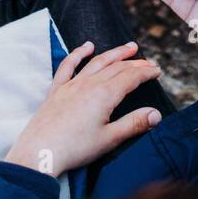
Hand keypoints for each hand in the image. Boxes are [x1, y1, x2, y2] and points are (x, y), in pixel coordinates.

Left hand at [4, 41, 161, 176]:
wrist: (39, 152)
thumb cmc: (75, 148)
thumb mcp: (109, 139)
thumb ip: (134, 124)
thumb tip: (156, 114)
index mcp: (104, 95)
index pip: (131, 78)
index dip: (146, 73)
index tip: (157, 71)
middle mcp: (89, 84)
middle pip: (117, 67)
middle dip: (135, 63)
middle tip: (149, 62)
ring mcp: (71, 84)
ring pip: (97, 62)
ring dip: (114, 53)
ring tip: (129, 47)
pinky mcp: (57, 89)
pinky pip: (68, 65)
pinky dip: (78, 53)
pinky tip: (87, 46)